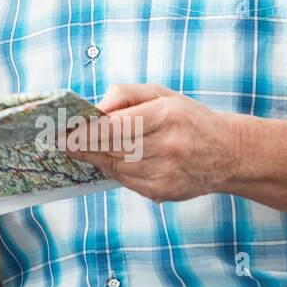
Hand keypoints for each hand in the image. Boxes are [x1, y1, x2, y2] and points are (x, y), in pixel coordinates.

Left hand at [65, 83, 245, 201]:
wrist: (228, 153)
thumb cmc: (188, 117)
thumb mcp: (161, 94)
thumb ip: (125, 94)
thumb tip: (95, 109)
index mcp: (168, 116)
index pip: (118, 126)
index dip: (88, 131)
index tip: (63, 131)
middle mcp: (170, 147)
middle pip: (114, 149)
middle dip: (83, 145)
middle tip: (58, 140)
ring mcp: (168, 174)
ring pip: (117, 167)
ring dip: (93, 157)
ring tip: (73, 148)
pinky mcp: (164, 193)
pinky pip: (126, 182)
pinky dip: (111, 170)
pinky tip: (102, 159)